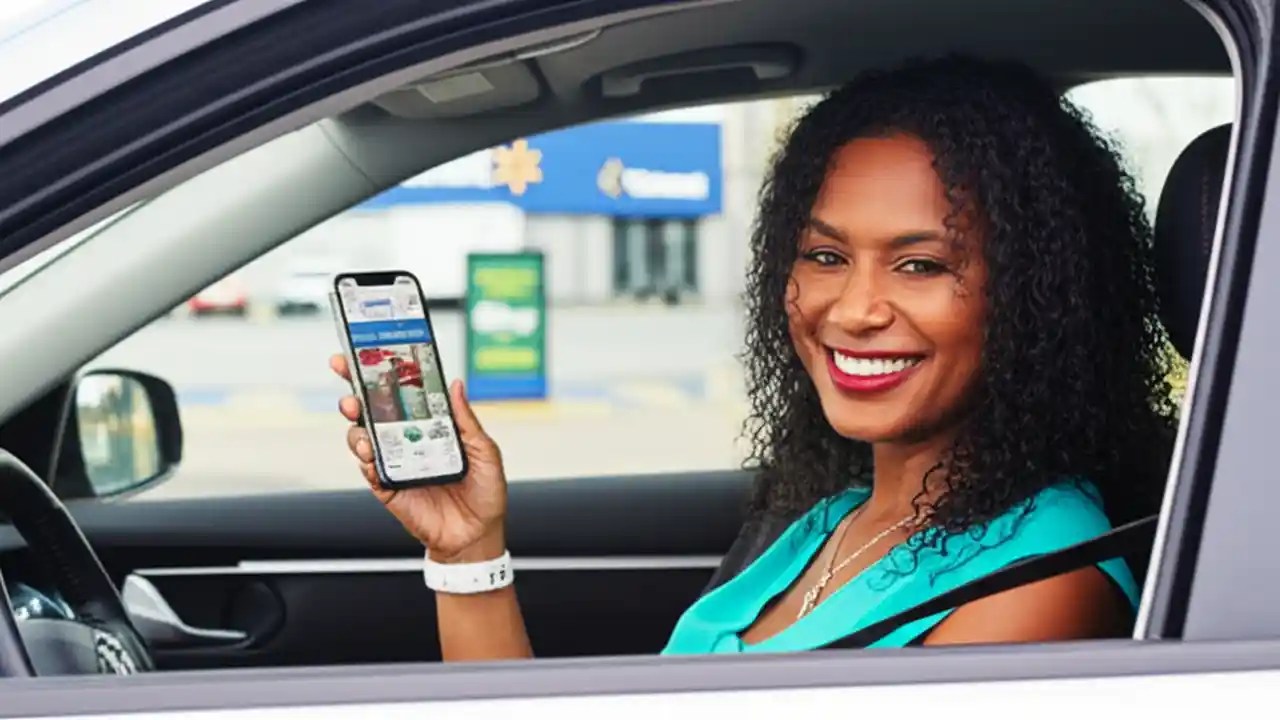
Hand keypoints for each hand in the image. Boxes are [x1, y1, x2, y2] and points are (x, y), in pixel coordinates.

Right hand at [330, 354, 507, 562]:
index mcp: (430, 427)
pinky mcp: (388, 489)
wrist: (478, 535)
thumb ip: (466, 420)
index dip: (381, 377)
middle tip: (350, 387)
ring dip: (356, 429)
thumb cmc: (485, 491)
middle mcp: (408, 441)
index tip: (364, 356)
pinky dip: (365, 461)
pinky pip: (370, 471)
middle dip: (354, 394)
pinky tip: (369, 455)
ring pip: (363, 438)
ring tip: (362, 426)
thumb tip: (455, 384)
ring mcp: (396, 463)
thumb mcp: (485, 450)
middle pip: (372, 412)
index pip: (400, 395)